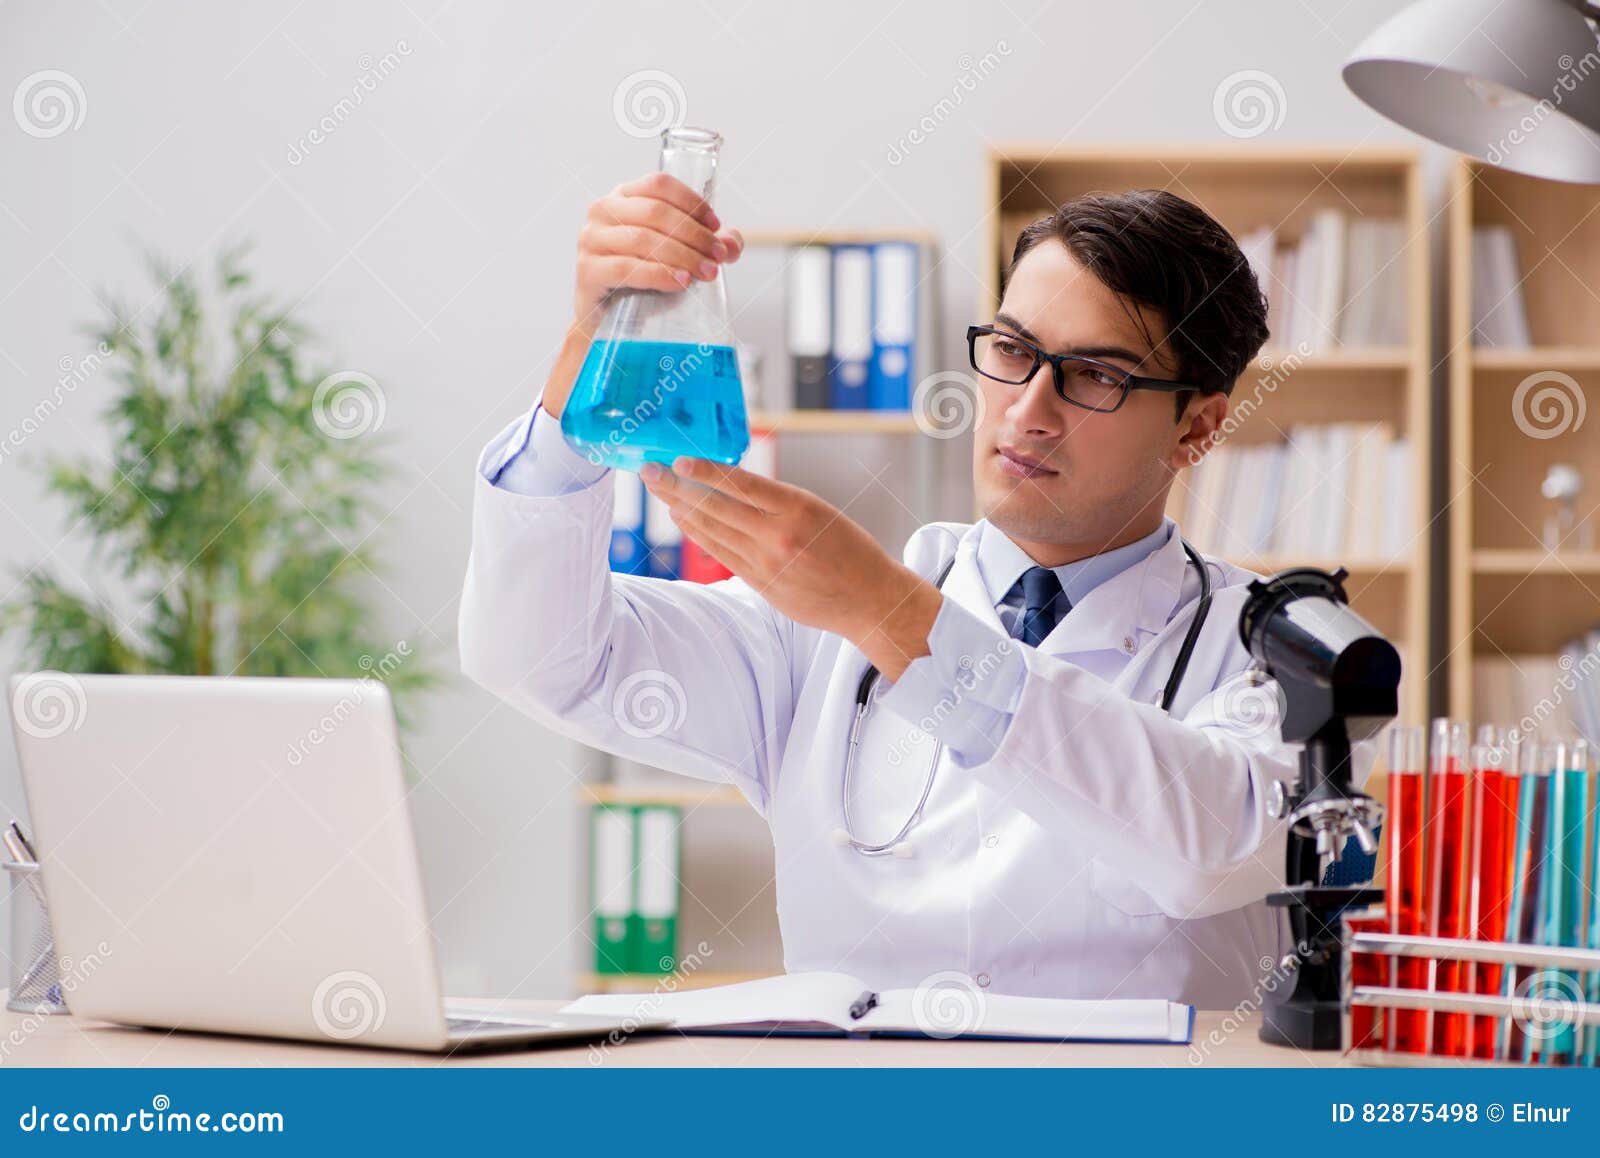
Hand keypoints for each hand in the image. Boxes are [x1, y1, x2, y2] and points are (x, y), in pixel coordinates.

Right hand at [543, 174, 743, 418]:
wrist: (606, 319)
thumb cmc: (642, 279)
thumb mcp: (675, 255)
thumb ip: (706, 244)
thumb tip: (733, 243)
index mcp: (624, 197)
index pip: (659, 184)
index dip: (692, 202)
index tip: (716, 226)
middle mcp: (603, 211)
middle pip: (656, 212)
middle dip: (694, 235)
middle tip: (718, 257)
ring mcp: (591, 240)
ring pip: (644, 239)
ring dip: (682, 255)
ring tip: (707, 273)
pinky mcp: (588, 271)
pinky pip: (627, 268)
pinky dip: (659, 274)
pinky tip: (681, 282)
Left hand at [641, 458, 943, 679]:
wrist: (870, 600)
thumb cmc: (850, 550)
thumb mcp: (820, 512)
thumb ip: (778, 502)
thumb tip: (733, 489)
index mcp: (798, 508)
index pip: (741, 484)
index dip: (705, 472)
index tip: (679, 460)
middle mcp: (778, 535)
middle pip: (715, 507)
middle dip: (677, 488)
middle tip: (649, 472)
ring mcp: (767, 562)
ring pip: (713, 532)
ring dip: (683, 511)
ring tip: (661, 493)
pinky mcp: (762, 584)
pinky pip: (722, 554)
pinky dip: (700, 536)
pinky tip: (685, 521)